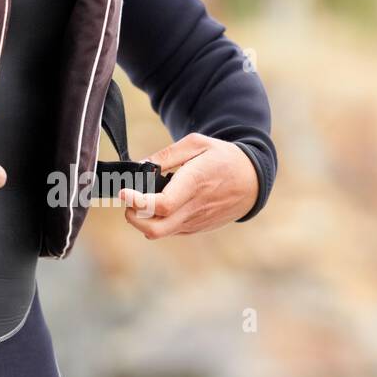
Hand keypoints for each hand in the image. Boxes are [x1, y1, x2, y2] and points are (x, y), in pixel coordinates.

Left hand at [119, 134, 257, 238]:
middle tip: (130, 199)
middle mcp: (195, 208)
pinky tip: (160, 205)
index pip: (163, 204)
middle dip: (133, 217)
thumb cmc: (223, 158)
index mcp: (195, 183)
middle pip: (155, 228)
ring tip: (142, 200)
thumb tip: (141, 166)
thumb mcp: (198, 144)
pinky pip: (169, 231)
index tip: (124, 191)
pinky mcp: (196, 228)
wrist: (252, 180)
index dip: (138, 201)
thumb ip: (167, 154)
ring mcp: (195, 222)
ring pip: (159, 233)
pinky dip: (157, 222)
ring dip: (142, 220)